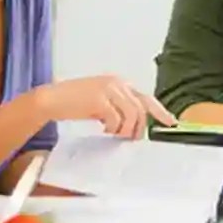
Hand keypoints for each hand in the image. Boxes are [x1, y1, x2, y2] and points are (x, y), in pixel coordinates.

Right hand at [34, 75, 175, 137]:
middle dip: (138, 128)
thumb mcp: (101, 103)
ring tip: (114, 134)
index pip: (146, 98)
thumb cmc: (74, 102)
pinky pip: (116, 118)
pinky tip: (104, 129)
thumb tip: (134, 127)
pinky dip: (112, 128)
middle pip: (141, 109)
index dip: (160, 111)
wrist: (51, 99)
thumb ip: (118, 109)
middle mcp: (117, 83)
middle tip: (130, 139)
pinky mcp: (99, 98)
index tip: (170, 122)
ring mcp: (108, 89)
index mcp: (119, 83)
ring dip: (125, 130)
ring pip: (132, 114)